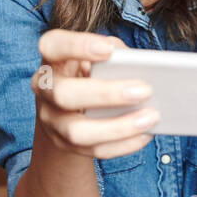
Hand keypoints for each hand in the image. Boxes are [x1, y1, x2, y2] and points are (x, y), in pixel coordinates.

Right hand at [30, 30, 158, 161]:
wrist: (68, 109)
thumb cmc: (91, 73)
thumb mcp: (97, 57)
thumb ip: (115, 55)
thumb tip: (141, 67)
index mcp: (52, 59)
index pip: (52, 46)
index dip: (77, 46)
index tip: (107, 49)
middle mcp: (45, 90)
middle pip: (64, 94)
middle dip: (106, 94)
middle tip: (144, 90)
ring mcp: (51, 121)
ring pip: (77, 131)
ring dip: (119, 127)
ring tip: (151, 117)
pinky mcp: (64, 145)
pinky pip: (94, 150)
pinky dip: (123, 144)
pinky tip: (146, 134)